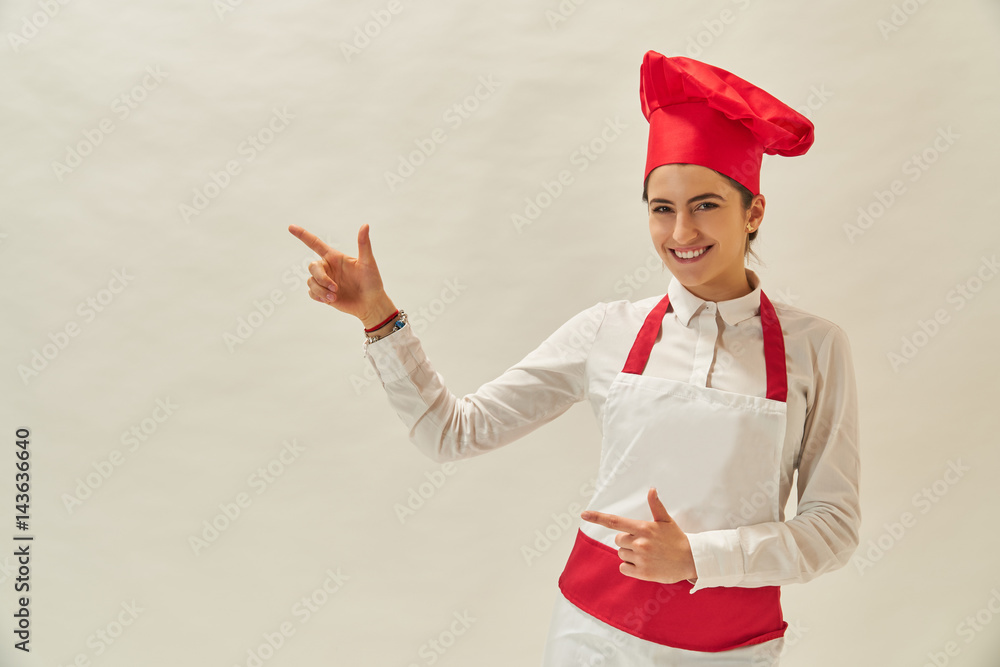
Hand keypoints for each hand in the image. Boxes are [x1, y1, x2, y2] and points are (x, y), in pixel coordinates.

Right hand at [287, 224, 395, 327]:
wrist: (371, 303)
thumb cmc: (372, 281)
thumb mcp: (368, 262)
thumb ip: (364, 244)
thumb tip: (365, 225)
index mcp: (335, 257)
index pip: (315, 243)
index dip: (303, 235)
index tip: (291, 227)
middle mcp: (328, 267)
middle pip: (312, 266)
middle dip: (321, 277)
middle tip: (335, 288)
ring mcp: (325, 281)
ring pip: (311, 281)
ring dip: (321, 290)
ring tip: (335, 296)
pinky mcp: (323, 294)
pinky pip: (311, 293)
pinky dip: (319, 296)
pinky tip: (330, 300)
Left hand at [580, 487, 697, 584]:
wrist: (691, 561)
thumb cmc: (677, 539)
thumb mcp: (666, 521)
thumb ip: (656, 506)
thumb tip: (651, 489)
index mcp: (644, 528)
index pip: (615, 521)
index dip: (597, 517)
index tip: (583, 514)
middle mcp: (640, 543)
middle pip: (618, 539)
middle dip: (626, 540)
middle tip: (643, 543)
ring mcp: (640, 558)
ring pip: (621, 553)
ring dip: (629, 554)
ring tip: (646, 554)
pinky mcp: (642, 573)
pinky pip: (623, 568)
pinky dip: (630, 567)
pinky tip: (643, 564)